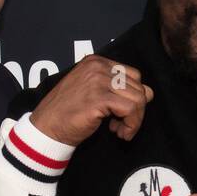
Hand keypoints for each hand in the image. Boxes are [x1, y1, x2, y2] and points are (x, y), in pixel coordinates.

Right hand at [29, 55, 153, 145]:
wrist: (47, 129)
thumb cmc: (68, 114)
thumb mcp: (94, 94)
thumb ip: (117, 89)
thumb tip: (149, 92)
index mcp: (96, 62)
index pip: (133, 75)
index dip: (133, 97)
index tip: (120, 115)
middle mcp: (98, 66)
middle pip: (138, 87)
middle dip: (135, 111)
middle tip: (119, 125)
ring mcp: (98, 80)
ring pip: (138, 98)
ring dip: (134, 120)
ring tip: (118, 130)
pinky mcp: (99, 97)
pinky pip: (131, 109)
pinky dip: (131, 125)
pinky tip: (119, 133)